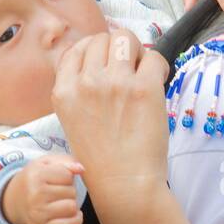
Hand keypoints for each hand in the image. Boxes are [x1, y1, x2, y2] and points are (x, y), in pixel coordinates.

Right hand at [1, 154, 84, 223]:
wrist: (17, 199)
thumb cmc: (37, 178)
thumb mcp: (47, 163)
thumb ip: (66, 161)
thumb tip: (80, 169)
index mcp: (36, 175)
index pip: (68, 175)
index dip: (67, 176)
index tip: (57, 178)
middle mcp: (34, 195)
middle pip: (71, 192)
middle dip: (69, 190)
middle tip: (57, 191)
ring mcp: (38, 214)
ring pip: (72, 207)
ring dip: (71, 204)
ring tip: (60, 201)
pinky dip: (75, 219)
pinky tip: (70, 213)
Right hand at [51, 31, 170, 203]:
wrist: (123, 184)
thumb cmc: (102, 158)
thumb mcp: (72, 120)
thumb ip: (78, 90)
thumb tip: (96, 60)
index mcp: (64, 91)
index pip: (77, 49)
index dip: (95, 50)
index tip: (107, 60)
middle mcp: (86, 83)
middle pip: (102, 38)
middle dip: (118, 49)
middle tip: (129, 68)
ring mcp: (115, 83)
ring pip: (126, 39)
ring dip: (137, 51)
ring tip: (142, 72)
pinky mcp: (144, 88)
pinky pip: (154, 58)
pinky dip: (158, 66)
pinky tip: (158, 82)